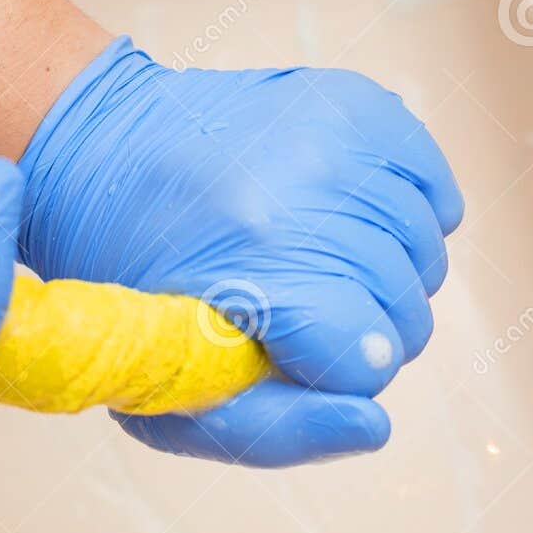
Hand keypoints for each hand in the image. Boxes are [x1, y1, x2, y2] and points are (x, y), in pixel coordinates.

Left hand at [19, 37, 463, 466]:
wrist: (97, 159)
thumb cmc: (134, 288)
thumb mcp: (172, 394)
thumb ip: (274, 432)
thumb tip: (377, 426)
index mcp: (253, 264)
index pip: (366, 358)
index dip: (332, 372)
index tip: (291, 353)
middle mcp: (300, 189)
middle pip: (404, 309)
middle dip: (361, 332)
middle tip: (300, 316)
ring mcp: (330, 135)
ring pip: (427, 253)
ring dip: (387, 281)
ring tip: (322, 272)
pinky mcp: (351, 100)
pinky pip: (435, 188)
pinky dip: (414, 220)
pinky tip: (356, 228)